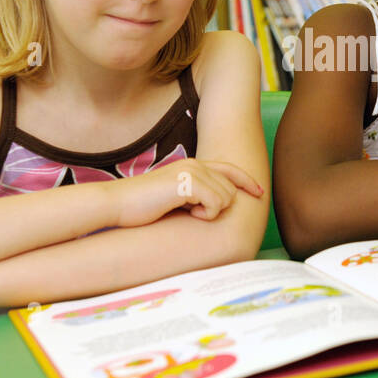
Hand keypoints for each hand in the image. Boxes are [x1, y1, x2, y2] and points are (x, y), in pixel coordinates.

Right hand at [110, 158, 263, 226]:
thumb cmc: (143, 207)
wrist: (118, 204)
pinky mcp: (188, 182)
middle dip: (218, 207)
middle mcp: (196, 164)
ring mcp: (192, 171)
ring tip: (186, 212)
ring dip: (210, 211)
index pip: (229, 169)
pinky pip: (215, 204)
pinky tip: (185, 212)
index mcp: (193, 164)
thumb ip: (196, 195)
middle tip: (192, 212)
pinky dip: (205, 214)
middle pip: (230, 189)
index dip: (247, 181)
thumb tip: (220, 205)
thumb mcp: (175, 197)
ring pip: (226, 198)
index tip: (259, 192)